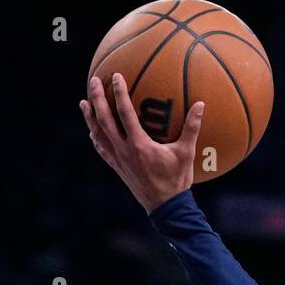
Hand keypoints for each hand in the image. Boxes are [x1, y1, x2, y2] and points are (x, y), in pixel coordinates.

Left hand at [80, 73, 203, 212]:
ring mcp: (119, 160)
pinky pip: (102, 150)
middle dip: (97, 99)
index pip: (125, 113)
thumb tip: (201, 104)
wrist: (166, 208)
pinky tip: (92, 131)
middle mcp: (124, 151)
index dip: (119, 93)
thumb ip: (192, 128)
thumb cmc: (177, 181)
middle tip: (94, 82)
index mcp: (139, 145)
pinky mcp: (118, 169)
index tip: (116, 76)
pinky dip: (95, 138)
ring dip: (90, 118)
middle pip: (104, 121)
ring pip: (98, 135)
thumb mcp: (186, 153)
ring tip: (83, 103)